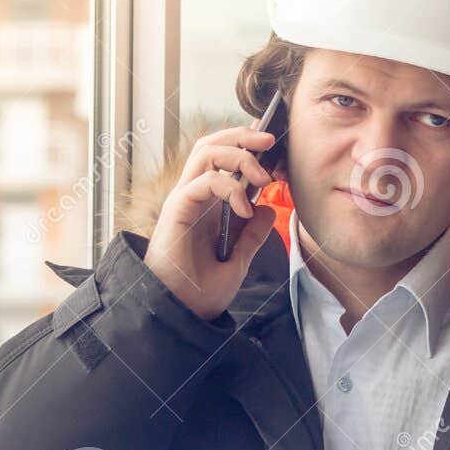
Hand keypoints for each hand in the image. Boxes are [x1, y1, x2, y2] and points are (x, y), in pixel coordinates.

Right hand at [142, 126, 278, 320]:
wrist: (178, 313)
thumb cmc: (199, 292)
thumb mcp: (238, 262)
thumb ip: (251, 235)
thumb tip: (267, 210)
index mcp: (205, 204)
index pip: (221, 157)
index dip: (244, 143)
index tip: (271, 143)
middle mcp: (193, 196)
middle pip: (212, 145)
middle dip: (242, 135)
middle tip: (271, 139)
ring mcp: (184, 200)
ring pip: (206, 153)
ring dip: (239, 154)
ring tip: (262, 176)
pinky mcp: (177, 210)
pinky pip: (204, 181)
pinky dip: (230, 187)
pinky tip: (244, 209)